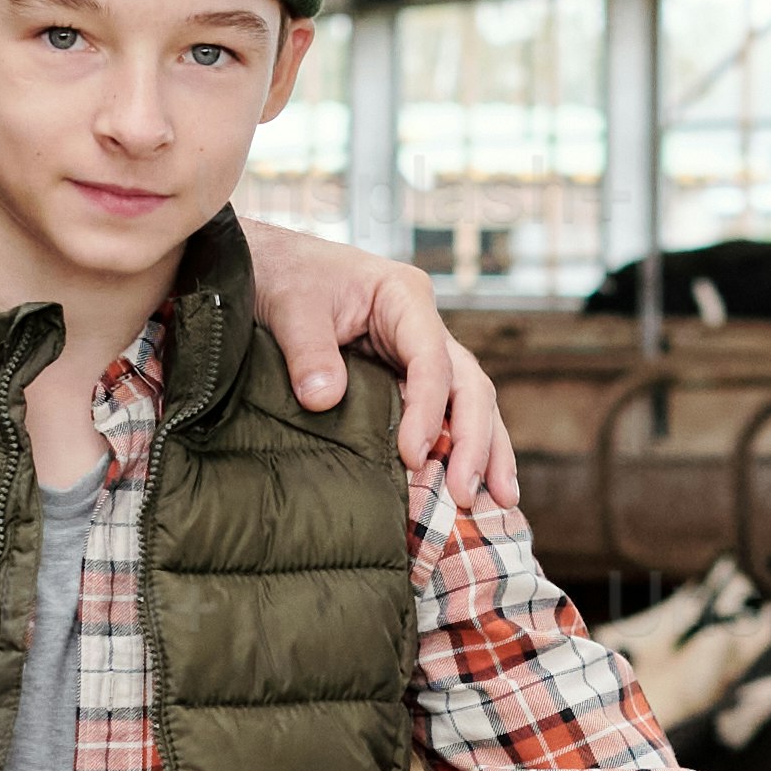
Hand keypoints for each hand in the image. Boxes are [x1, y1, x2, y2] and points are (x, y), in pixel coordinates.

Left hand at [230, 216, 527, 520]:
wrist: (270, 267)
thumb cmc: (285, 277)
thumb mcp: (291, 306)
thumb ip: (308, 350)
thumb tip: (323, 400)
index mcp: (405, 296)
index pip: (432, 360)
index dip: (428, 410)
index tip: (413, 456)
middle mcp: (425, 326)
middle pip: (469, 386)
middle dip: (475, 442)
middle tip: (467, 495)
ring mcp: (422, 353)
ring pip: (471, 403)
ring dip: (488, 453)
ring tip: (500, 503)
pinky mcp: (408, 378)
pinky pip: (448, 415)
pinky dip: (464, 450)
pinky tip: (476, 489)